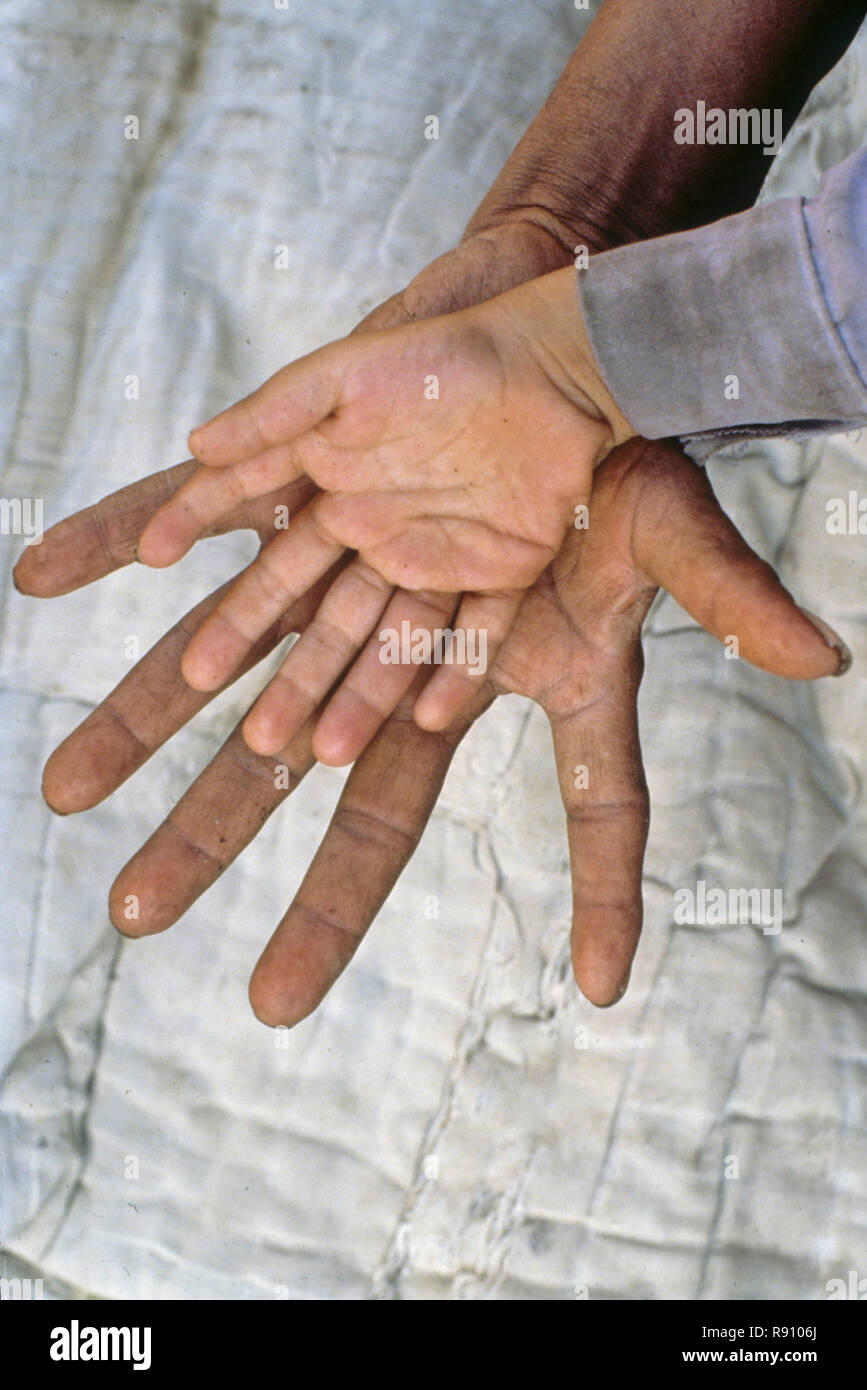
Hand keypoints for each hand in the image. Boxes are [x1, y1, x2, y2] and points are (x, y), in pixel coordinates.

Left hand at [15, 424, 843, 1016]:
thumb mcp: (668, 533)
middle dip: (212, 839)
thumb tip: (826, 664)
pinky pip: (186, 517)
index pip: (393, 819)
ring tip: (58, 791)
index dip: (343, 905)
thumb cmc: (612, 457)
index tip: (284, 1009)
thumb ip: (730, 602)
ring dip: (136, 718)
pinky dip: (113, 538)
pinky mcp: (286, 486)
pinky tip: (36, 572)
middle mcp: (366, 646)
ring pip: (211, 654)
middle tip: (135, 919)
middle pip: (273, 762)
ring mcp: (317, 569)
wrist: (554, 349)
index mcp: (445, 685)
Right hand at [135, 267, 632, 735]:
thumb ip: (274, 410)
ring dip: (363, 697)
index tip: (190, 662)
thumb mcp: (344, 374)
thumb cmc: (439, 358)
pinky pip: (477, 633)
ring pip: (396, 643)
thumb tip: (194, 443)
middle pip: (332, 624)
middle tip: (254, 741)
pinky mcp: (505, 571)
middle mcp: (384, 540)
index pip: (278, 565)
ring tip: (326, 753)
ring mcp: (444, 560)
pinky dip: (457, 671)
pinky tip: (430, 719)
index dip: (238, 607)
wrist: (550, 360)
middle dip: (293, 680)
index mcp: (340, 498)